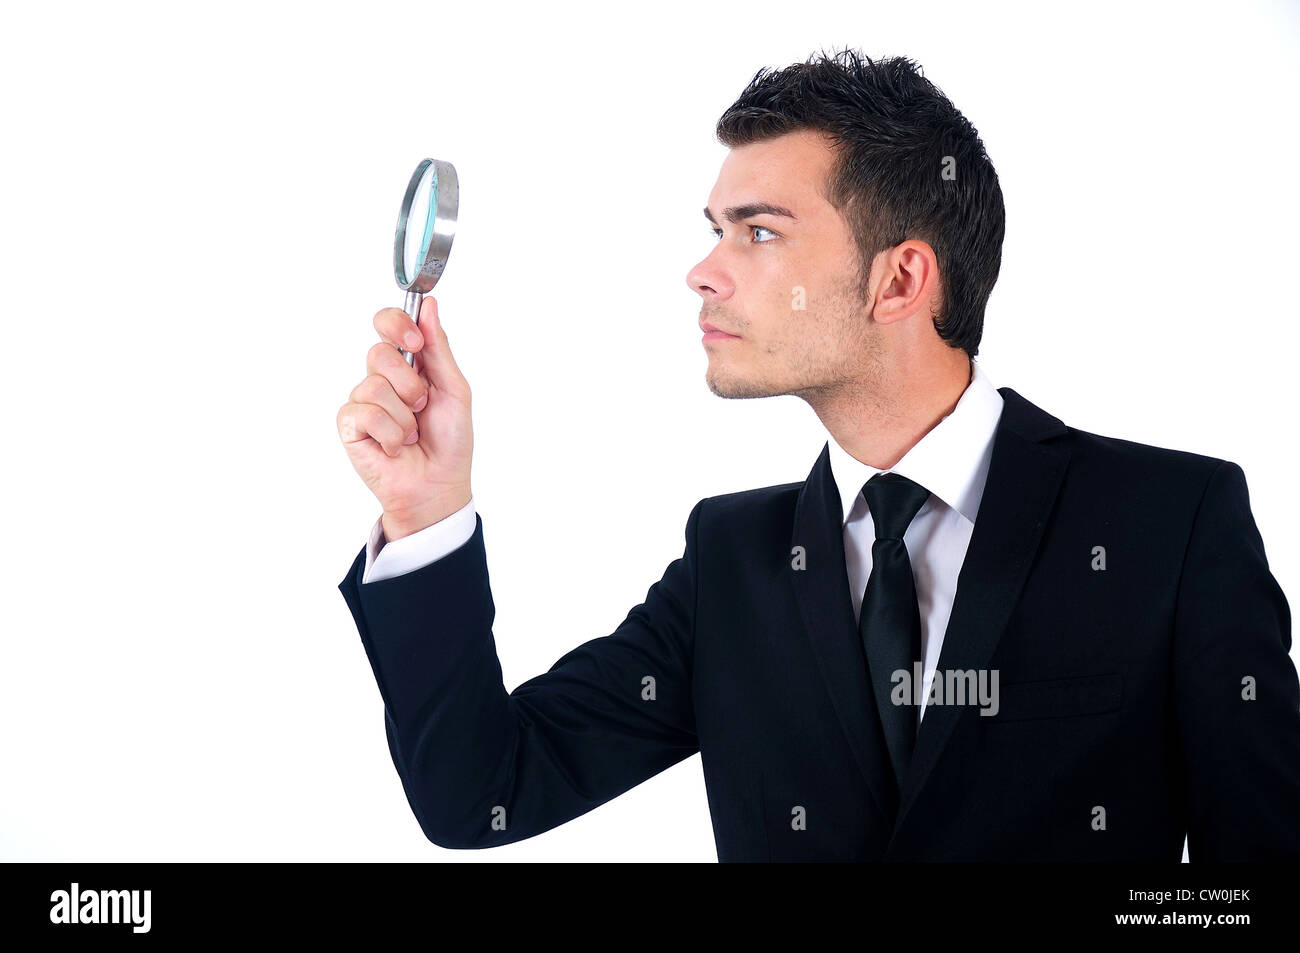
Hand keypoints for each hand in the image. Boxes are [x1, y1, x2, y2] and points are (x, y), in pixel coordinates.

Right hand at [337, 296, 472, 539]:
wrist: (439, 485)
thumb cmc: (450, 441)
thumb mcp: (454, 390)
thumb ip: (438, 349)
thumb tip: (429, 306)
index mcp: (408, 364)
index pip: (388, 324)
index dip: (397, 325)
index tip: (415, 342)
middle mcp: (382, 378)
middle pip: (379, 353)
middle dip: (409, 383)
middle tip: (422, 406)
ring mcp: (363, 402)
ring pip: (374, 386)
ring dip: (404, 417)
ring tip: (412, 434)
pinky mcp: (350, 426)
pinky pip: (366, 414)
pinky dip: (391, 434)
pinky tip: (396, 447)